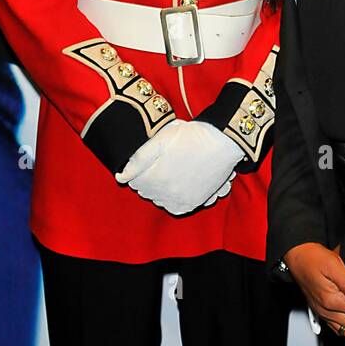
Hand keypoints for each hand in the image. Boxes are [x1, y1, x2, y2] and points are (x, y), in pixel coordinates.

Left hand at [115, 119, 240, 215]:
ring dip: (160, 189)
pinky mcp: (194, 202)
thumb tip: (121, 177)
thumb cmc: (191, 137)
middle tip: (160, 163)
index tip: (147, 159)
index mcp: (155, 178)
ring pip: (160, 200)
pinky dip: (172, 199)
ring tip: (169, 172)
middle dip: (149, 179)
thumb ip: (138, 160)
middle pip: (147, 192)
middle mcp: (167, 194)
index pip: (135, 182)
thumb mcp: (160, 140)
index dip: (138, 169)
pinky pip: (175, 208)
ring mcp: (181, 200)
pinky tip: (176, 185)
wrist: (223, 142)